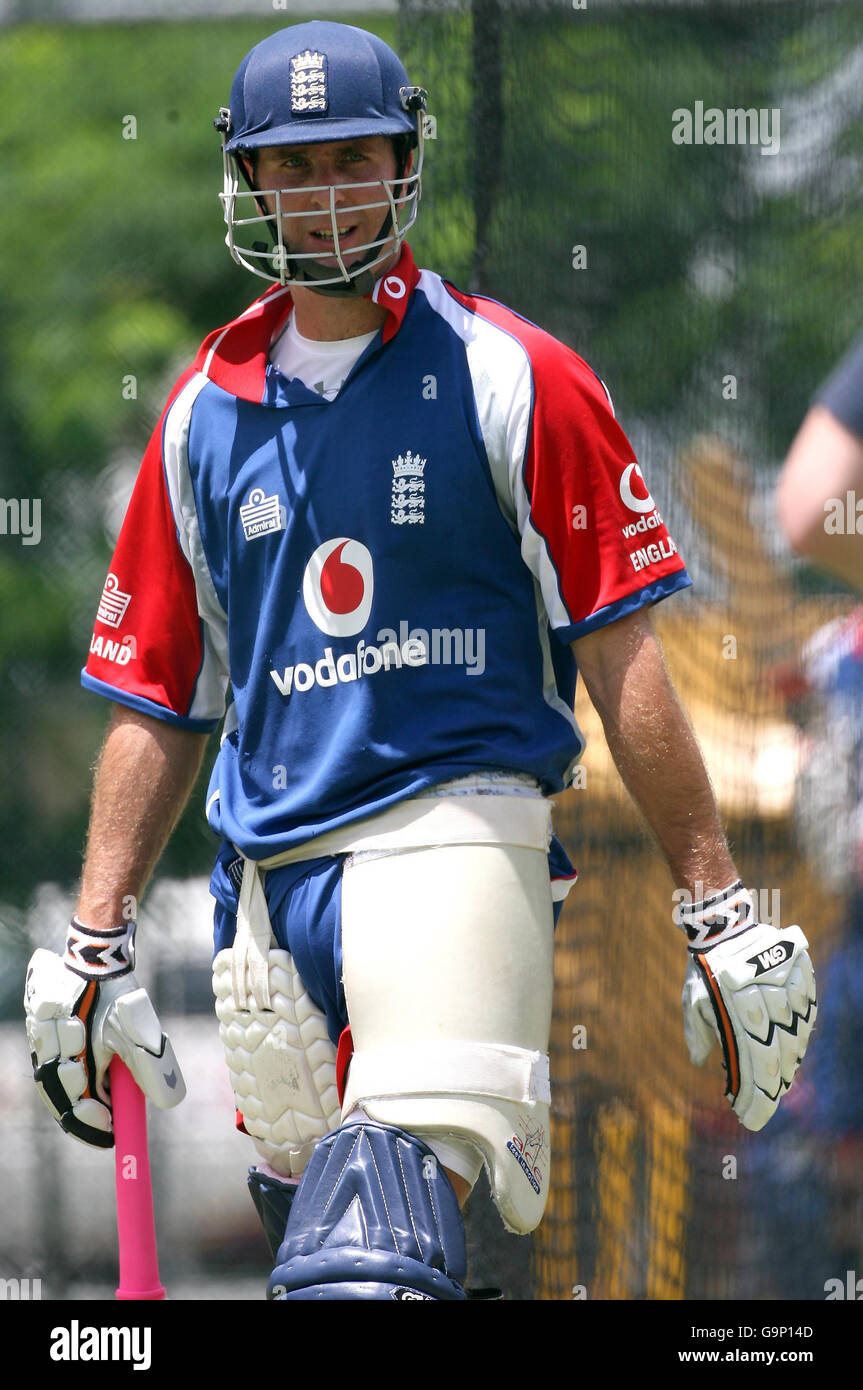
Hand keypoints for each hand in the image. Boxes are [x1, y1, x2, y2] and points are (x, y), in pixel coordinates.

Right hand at [24, 919, 184, 1147]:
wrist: (98, 953)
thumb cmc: (118, 993)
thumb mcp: (139, 1030)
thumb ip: (150, 1066)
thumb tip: (168, 1103)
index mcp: (63, 1046)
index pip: (72, 1100)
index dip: (91, 1123)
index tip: (113, 1136)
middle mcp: (43, 1043)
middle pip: (57, 1095)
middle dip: (81, 1116)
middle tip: (107, 1130)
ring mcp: (38, 1034)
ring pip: (51, 1079)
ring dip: (75, 1097)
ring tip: (101, 1109)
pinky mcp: (40, 1025)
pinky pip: (50, 1060)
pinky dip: (68, 1076)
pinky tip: (88, 1079)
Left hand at [678, 884, 815, 1130]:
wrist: (724, 921)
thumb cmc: (703, 966)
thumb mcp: (692, 999)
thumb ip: (698, 1032)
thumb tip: (701, 1063)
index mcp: (737, 1009)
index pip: (754, 1063)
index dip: (754, 1095)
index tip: (748, 1117)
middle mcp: (767, 1000)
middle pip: (779, 1054)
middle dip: (771, 1086)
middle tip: (764, 1104)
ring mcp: (787, 986)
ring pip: (797, 1035)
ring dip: (789, 1063)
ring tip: (779, 1084)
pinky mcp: (800, 974)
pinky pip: (806, 1012)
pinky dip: (801, 1034)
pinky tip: (794, 1051)